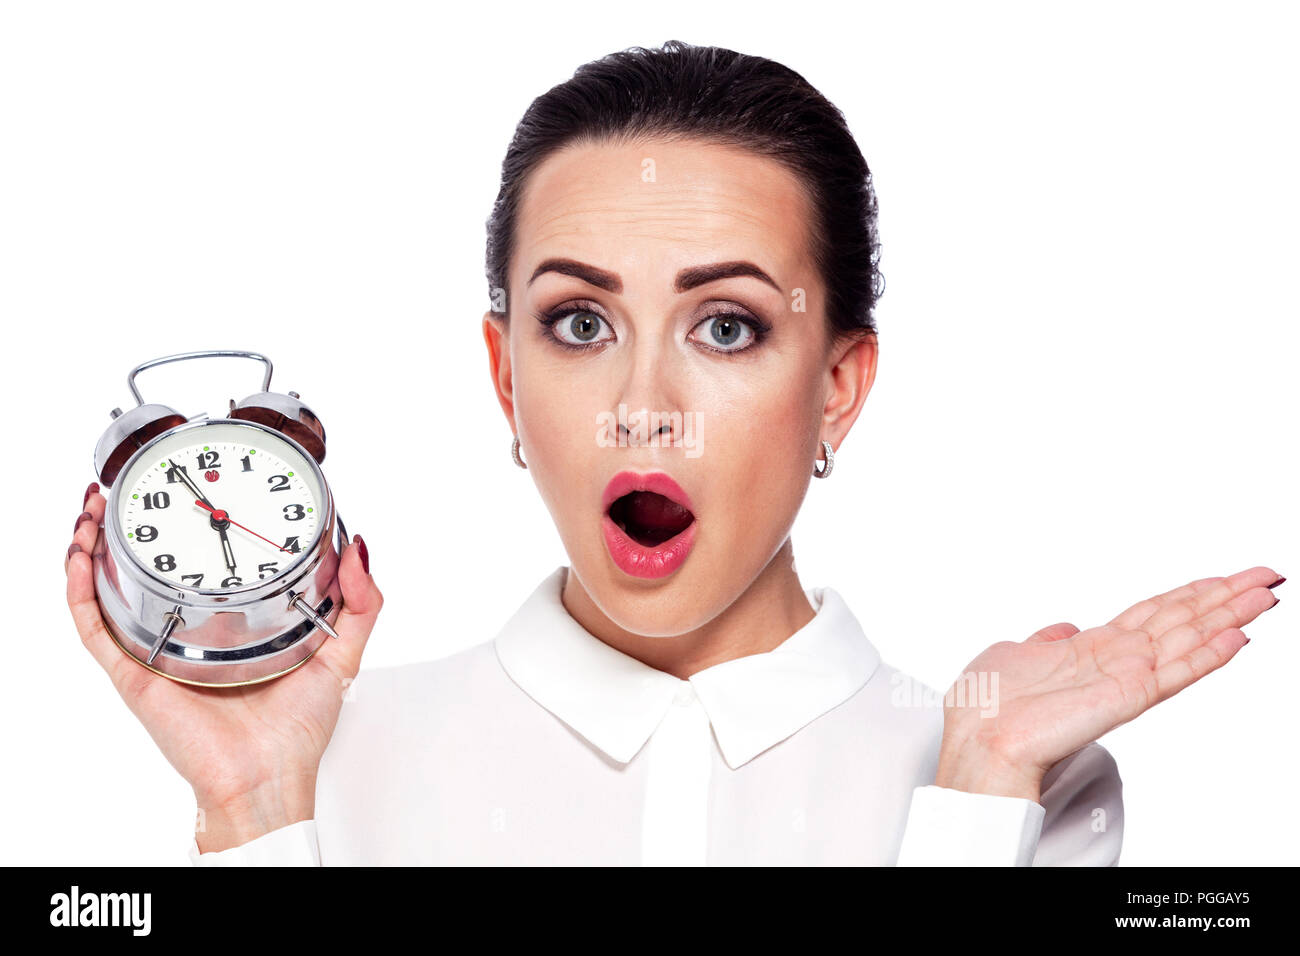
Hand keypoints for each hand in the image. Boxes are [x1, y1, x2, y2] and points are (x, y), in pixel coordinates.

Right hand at [66, 482, 383, 851]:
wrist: (268, 780)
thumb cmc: (297, 731)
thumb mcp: (342, 654)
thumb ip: (360, 602)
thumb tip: (357, 546)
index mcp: (234, 625)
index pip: (210, 565)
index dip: (198, 524)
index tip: (202, 483)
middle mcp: (190, 633)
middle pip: (152, 568)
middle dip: (134, 524)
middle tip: (131, 484)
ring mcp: (158, 650)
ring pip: (111, 588)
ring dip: (94, 543)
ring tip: (94, 504)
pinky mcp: (134, 672)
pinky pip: (94, 624)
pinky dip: (79, 587)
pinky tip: (79, 552)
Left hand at [934, 566, 1282, 802]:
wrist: (978, 737)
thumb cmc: (988, 704)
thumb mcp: (1015, 653)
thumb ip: (1046, 640)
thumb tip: (1063, 628)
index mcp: (1093, 649)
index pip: (1153, 614)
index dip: (1189, 594)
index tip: (1224, 578)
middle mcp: (1117, 662)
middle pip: (1181, 620)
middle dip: (1223, 597)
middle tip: (1266, 576)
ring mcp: (1126, 679)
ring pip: (1188, 640)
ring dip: (1228, 616)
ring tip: (1264, 595)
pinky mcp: (1127, 697)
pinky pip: (1175, 671)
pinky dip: (1207, 654)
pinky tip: (1236, 636)